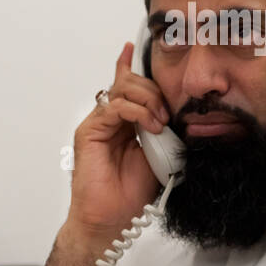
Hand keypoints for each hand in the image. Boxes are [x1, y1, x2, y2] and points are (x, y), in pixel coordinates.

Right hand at [66, 42, 169, 235]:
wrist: (112, 218)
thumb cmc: (133, 192)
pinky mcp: (89, 131)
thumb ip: (163, 130)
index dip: (131, 66)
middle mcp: (110, 119)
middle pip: (130, 83)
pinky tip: (149, 125)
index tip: (135, 47)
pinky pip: (114, 106)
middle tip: (166, 114)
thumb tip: (177, 114)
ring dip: (148, 100)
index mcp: (125, 122)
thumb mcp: (160, 153)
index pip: (128, 86)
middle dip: (153, 91)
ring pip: (123, 90)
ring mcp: (98, 123)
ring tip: (159, 122)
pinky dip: (136, 111)